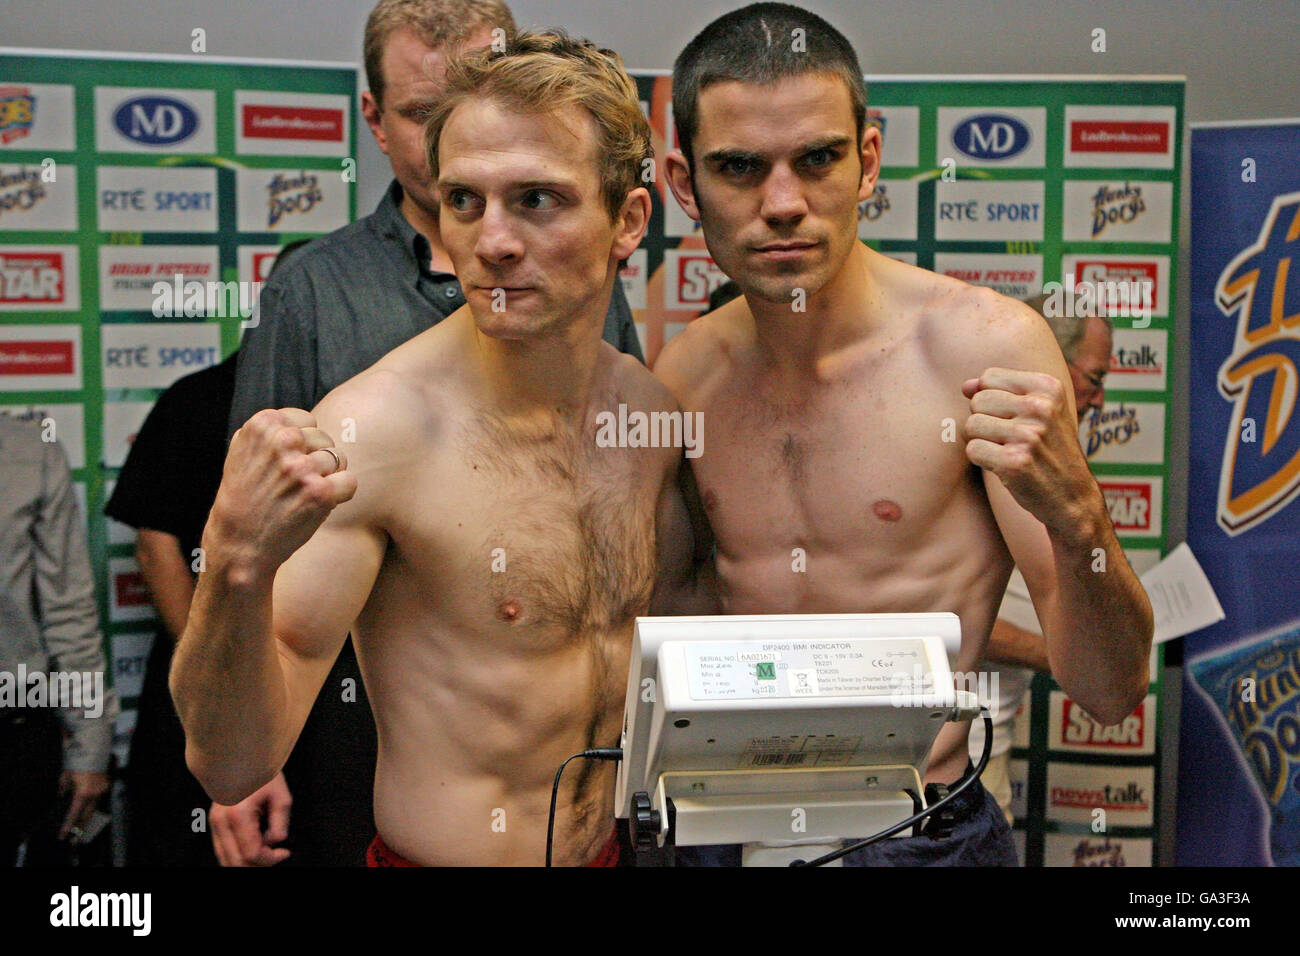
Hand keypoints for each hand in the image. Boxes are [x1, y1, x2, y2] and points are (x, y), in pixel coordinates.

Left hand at [58, 770, 108, 840]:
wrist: (92, 751)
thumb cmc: (77, 764)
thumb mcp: (65, 778)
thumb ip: (63, 790)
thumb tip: (63, 797)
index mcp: (83, 794)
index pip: (74, 814)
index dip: (68, 825)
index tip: (63, 835)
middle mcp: (95, 794)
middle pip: (87, 815)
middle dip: (80, 827)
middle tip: (75, 839)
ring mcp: (102, 790)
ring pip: (94, 808)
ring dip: (86, 816)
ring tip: (80, 826)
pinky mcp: (106, 785)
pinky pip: (98, 798)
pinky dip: (91, 804)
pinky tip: (87, 808)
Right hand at [209, 408, 356, 577]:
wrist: (239, 543)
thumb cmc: (244, 498)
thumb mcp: (243, 451)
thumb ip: (271, 431)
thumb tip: (304, 420)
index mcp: (264, 425)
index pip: (306, 420)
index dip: (300, 444)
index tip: (283, 463)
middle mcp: (283, 441)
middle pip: (324, 439)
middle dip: (315, 460)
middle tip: (291, 484)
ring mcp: (302, 466)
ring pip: (339, 459)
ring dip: (327, 478)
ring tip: (301, 494)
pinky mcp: (320, 492)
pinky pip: (349, 481)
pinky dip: (340, 494)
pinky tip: (317, 504)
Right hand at [210, 772, 292, 865]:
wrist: (240, 755)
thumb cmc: (263, 772)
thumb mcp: (281, 796)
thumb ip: (279, 824)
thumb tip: (275, 843)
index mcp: (239, 816)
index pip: (252, 854)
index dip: (270, 860)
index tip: (284, 852)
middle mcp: (221, 823)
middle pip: (237, 862)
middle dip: (258, 864)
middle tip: (276, 855)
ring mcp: (214, 823)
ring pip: (225, 859)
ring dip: (246, 862)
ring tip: (266, 851)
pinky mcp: (213, 822)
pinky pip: (222, 849)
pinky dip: (237, 855)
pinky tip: (253, 847)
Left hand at [962, 367, 1096, 534]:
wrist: (1073, 497)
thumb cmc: (1048, 450)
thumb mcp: (1038, 412)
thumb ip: (1000, 392)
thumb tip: (965, 385)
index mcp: (1049, 387)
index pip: (989, 377)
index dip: (989, 398)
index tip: (1010, 416)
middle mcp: (1041, 408)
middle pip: (978, 400)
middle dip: (984, 420)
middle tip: (1008, 438)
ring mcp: (1029, 435)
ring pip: (971, 425)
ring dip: (982, 441)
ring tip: (1007, 451)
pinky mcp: (1015, 462)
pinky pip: (973, 450)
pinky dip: (981, 460)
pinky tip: (1004, 466)